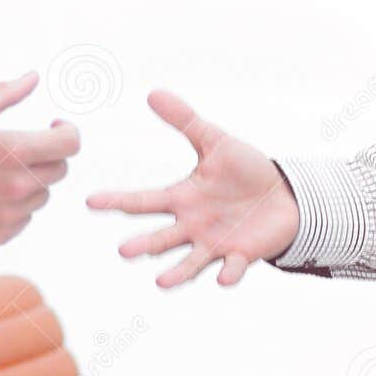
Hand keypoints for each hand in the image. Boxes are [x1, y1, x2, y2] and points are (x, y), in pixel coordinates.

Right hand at [0, 71, 79, 246]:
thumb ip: (6, 93)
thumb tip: (33, 77)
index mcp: (14, 150)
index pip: (70, 143)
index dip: (67, 132)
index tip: (53, 128)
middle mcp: (18, 185)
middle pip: (59, 168)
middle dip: (46, 155)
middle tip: (18, 150)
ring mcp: (10, 214)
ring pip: (42, 194)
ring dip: (30, 182)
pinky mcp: (1, 234)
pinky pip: (24, 217)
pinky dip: (14, 207)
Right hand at [87, 90, 298, 286]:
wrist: (285, 195)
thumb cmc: (245, 169)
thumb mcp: (215, 141)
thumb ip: (185, 120)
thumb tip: (152, 93)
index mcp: (182, 198)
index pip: (143, 201)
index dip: (117, 201)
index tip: (91, 201)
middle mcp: (192, 225)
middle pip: (162, 238)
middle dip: (144, 245)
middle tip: (124, 251)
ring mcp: (215, 243)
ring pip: (190, 262)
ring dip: (177, 273)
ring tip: (161, 283)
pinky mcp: (241, 255)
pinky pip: (232, 268)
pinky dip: (227, 274)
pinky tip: (223, 278)